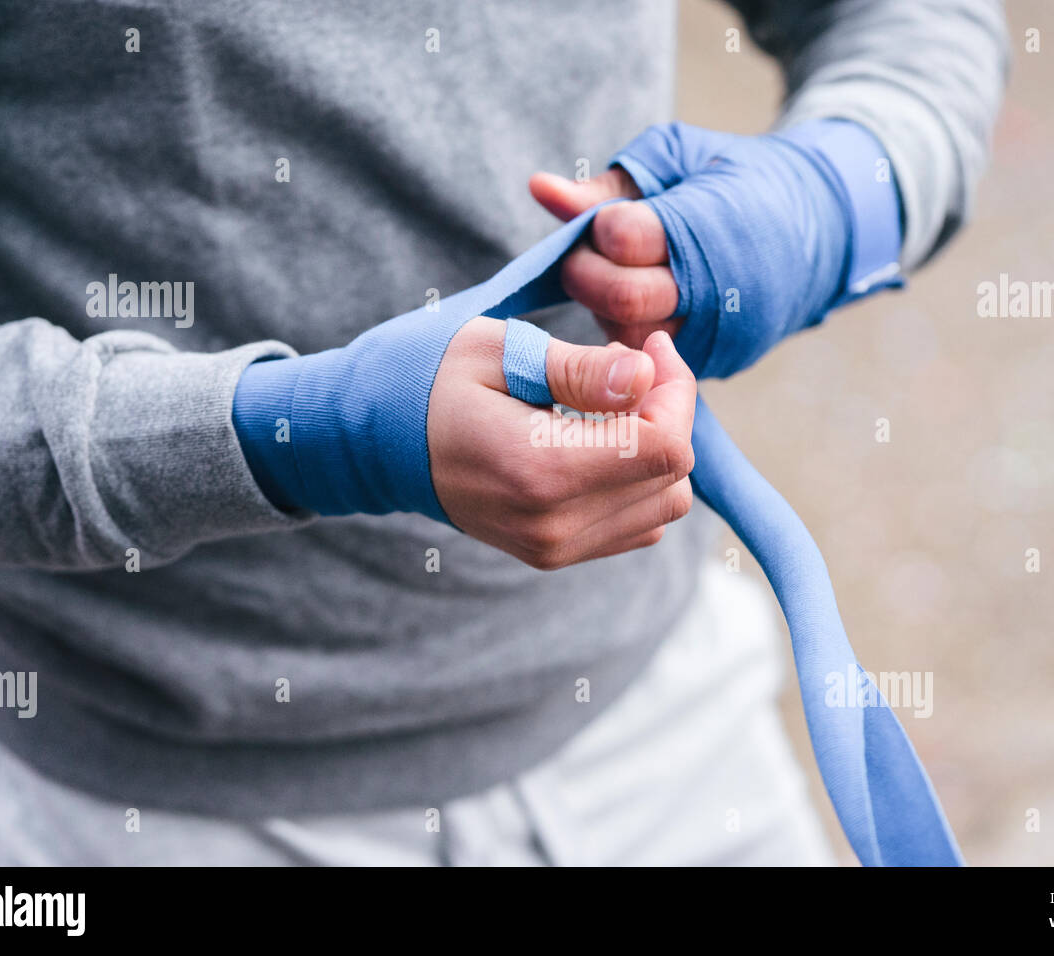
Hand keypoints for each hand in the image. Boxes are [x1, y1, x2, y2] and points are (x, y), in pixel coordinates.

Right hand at [429, 318, 695, 570]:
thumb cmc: (434, 382)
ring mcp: (554, 547)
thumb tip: (644, 378)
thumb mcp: (498, 352)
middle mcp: (553, 523)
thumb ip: (577, 369)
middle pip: (673, 478)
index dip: (675, 390)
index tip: (649, 347)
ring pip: (663, 506)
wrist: (377, 444)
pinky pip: (636, 525)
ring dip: (657, 450)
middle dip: (669, 414)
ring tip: (614, 406)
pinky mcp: (554, 554)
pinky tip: (600, 442)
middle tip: (631, 368)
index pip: (664, 446)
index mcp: (540, 469)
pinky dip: (637, 481)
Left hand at [532, 121, 899, 379]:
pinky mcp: (717, 361)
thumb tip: (541, 190)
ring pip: (630, 339)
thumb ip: (609, 184)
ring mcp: (718, 333)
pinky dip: (632, 335)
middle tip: (588, 257)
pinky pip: (652, 360)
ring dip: (607, 310)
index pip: (623, 237)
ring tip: (620, 277)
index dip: (601, 228)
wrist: (822, 226)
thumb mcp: (679, 159)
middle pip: (621, 300)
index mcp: (707, 225)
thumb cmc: (738, 180)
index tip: (604, 221)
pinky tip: (638, 307)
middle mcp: (715, 289)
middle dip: (588, 276)